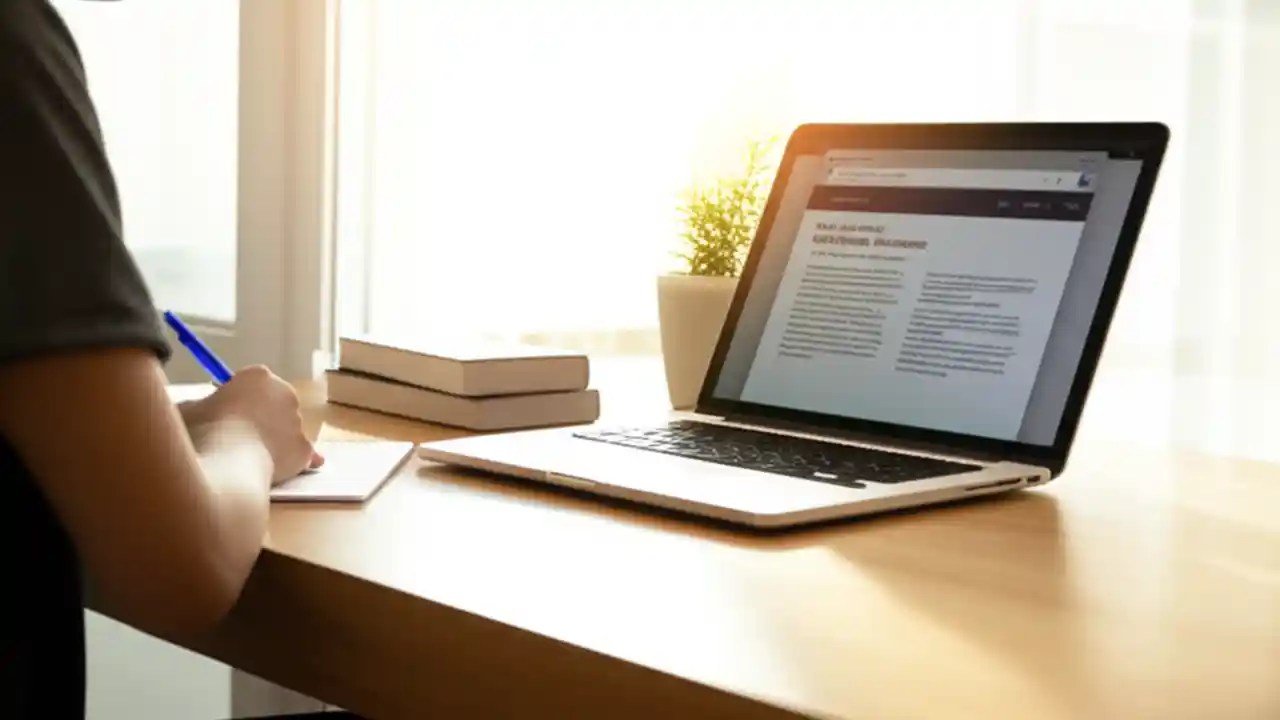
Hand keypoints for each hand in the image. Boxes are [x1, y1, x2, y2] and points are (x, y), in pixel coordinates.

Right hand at [179, 366, 323, 484]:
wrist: (226, 463)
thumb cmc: (202, 430)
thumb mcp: (189, 409)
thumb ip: (201, 406)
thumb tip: (198, 411)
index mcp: (258, 376)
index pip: (254, 382)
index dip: (240, 399)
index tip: (228, 413)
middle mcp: (285, 394)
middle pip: (275, 404)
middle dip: (262, 418)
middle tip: (240, 438)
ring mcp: (297, 422)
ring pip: (288, 431)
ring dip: (275, 440)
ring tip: (251, 459)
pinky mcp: (305, 449)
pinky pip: (303, 455)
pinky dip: (296, 462)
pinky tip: (291, 468)